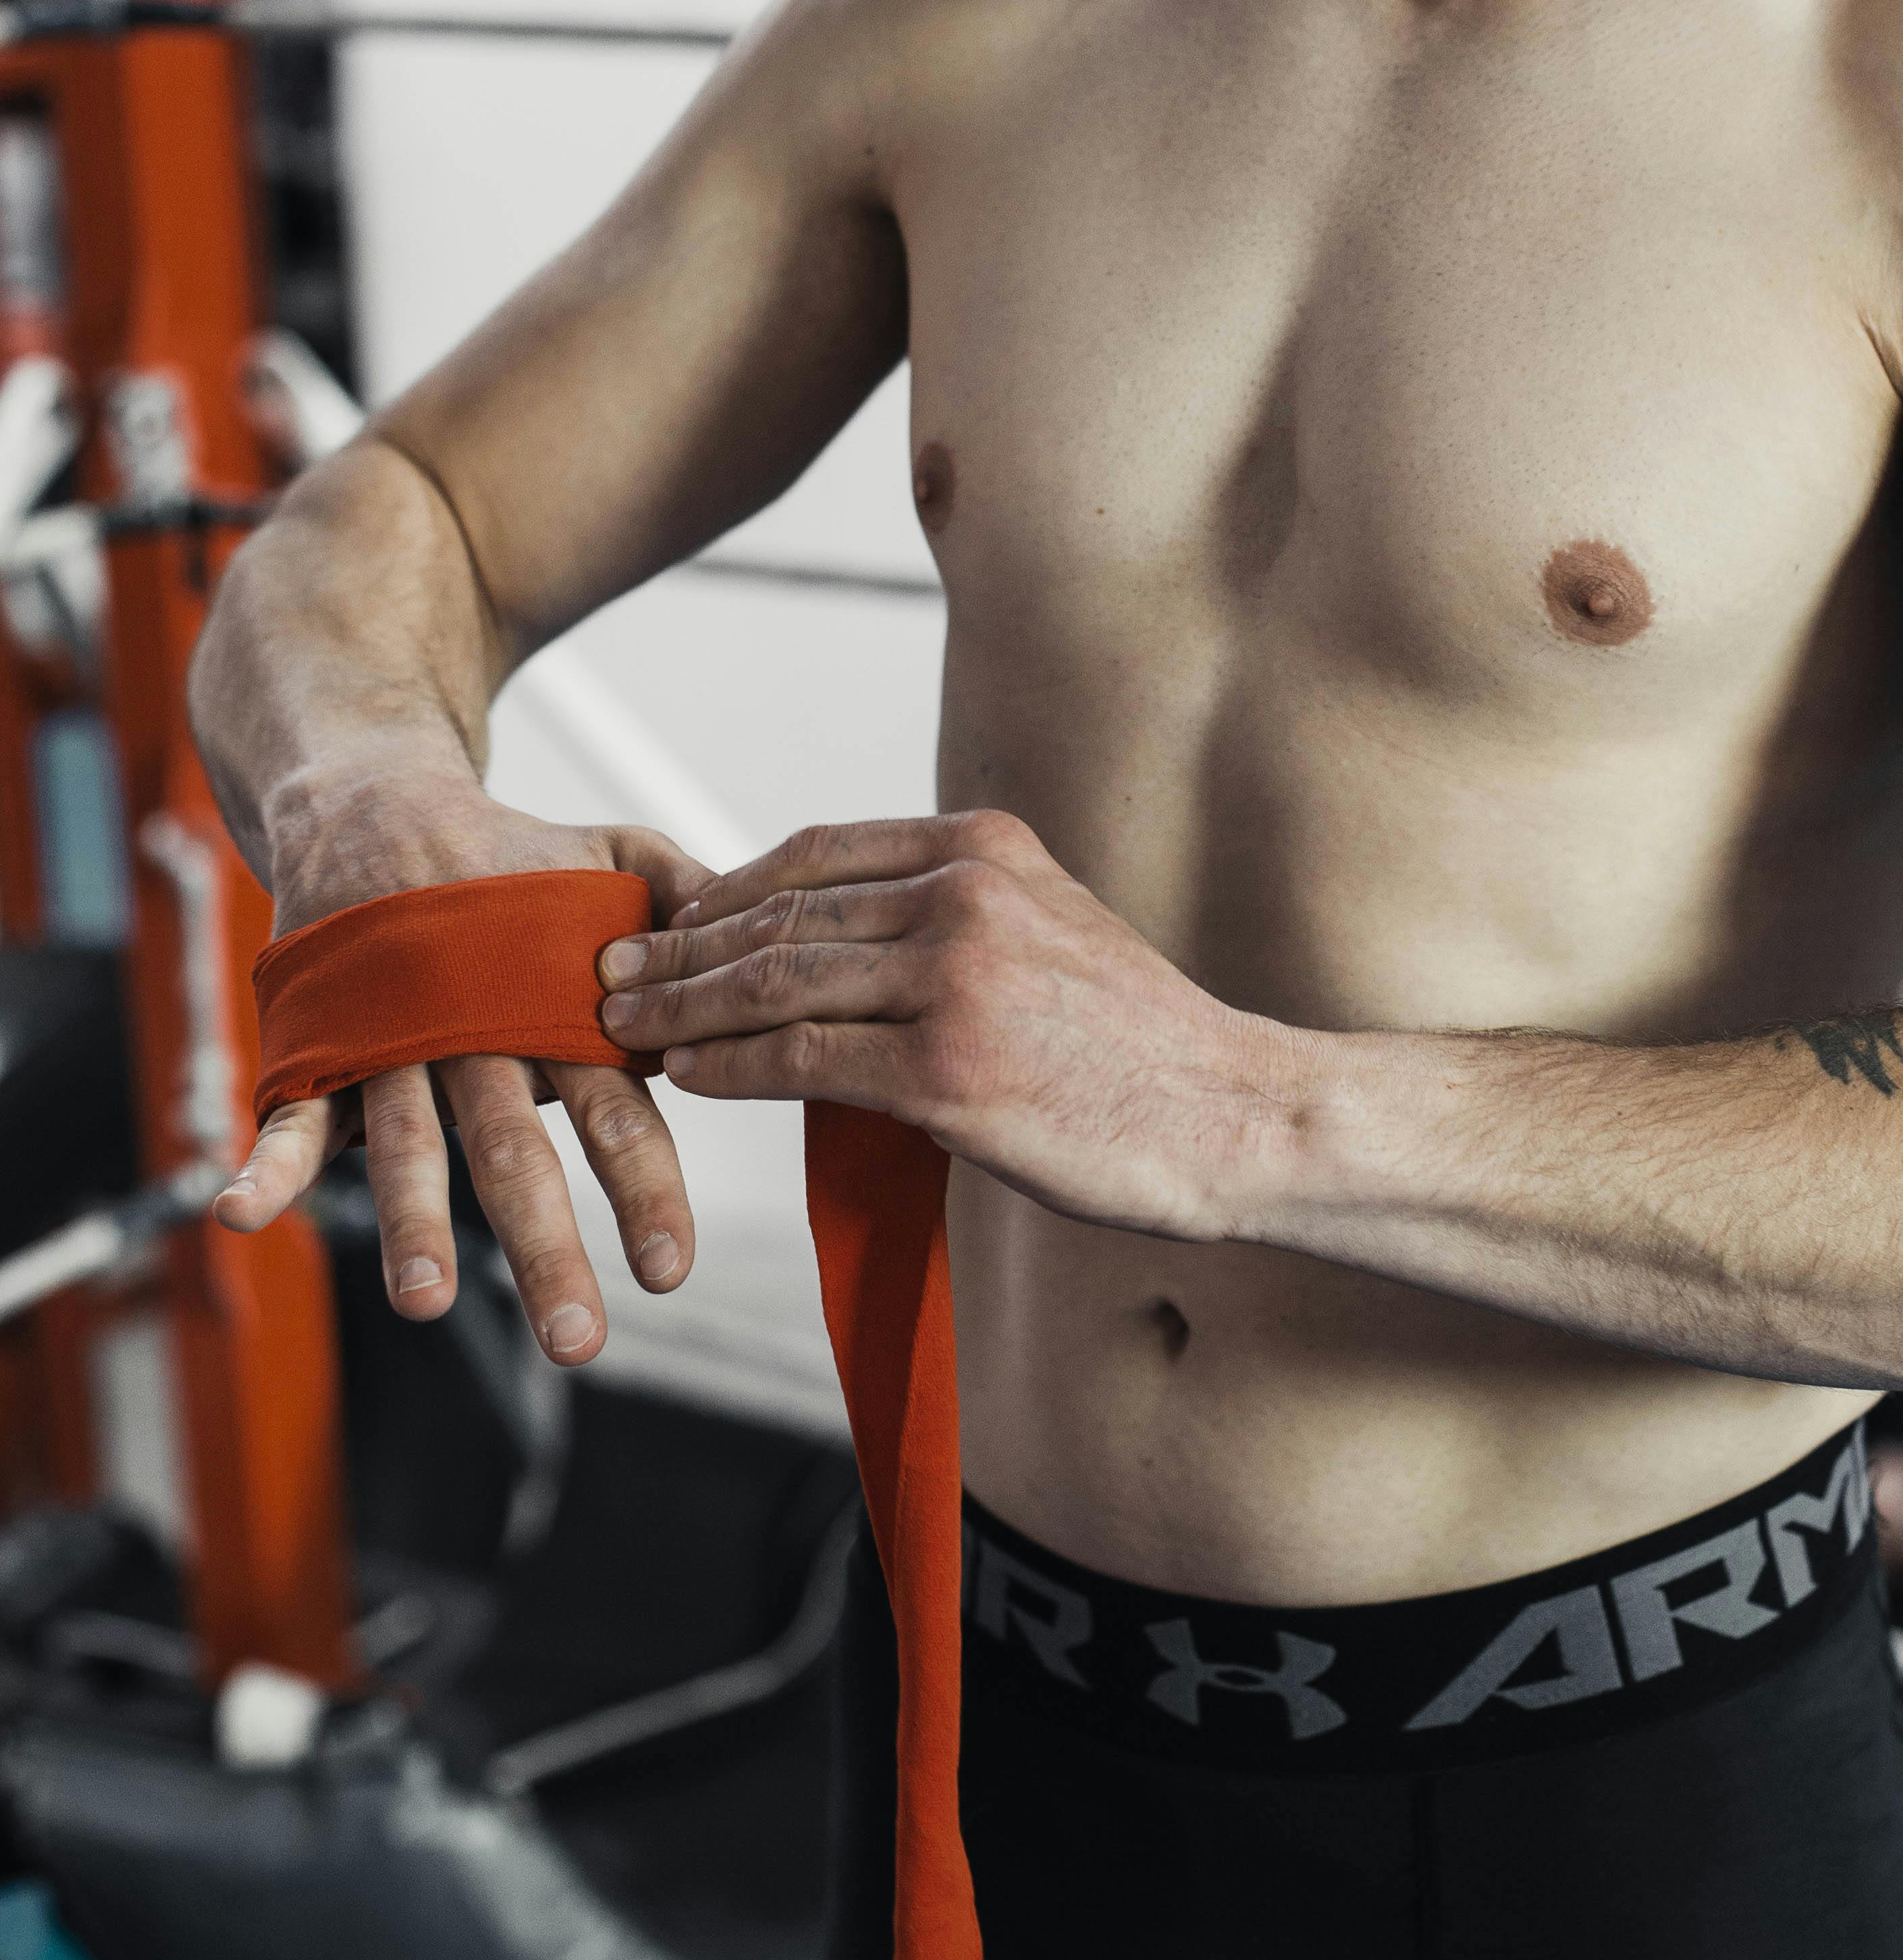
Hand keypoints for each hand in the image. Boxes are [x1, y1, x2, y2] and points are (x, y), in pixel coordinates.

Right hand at [214, 775, 709, 1365]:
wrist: (377, 800)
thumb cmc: (512, 854)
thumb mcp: (615, 856)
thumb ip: (692, 901)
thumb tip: (775, 938)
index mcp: (558, 1007)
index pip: (615, 1111)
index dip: (643, 1190)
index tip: (669, 1271)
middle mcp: (479, 1033)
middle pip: (515, 1151)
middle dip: (545, 1248)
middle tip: (579, 1338)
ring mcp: (394, 1041)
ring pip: (407, 1143)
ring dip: (414, 1223)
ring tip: (427, 1302)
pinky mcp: (323, 1043)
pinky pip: (291, 1109)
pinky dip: (266, 1161)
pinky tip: (243, 1214)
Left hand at [597, 810, 1295, 1243]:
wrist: (1232, 1114)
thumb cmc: (1138, 1042)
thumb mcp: (1050, 928)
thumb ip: (951, 913)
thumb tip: (835, 934)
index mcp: (987, 845)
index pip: (817, 851)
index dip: (727, 886)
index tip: (671, 917)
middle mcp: (966, 894)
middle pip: (783, 911)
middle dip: (683, 945)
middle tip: (613, 969)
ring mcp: (956, 979)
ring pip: (776, 980)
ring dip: (683, 1005)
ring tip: (624, 1024)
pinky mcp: (948, 1070)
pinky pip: (800, 1059)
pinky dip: (728, 1067)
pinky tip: (688, 1077)